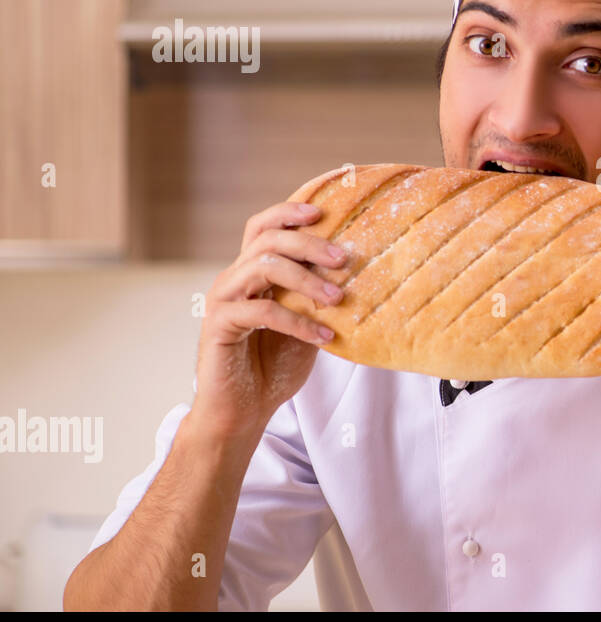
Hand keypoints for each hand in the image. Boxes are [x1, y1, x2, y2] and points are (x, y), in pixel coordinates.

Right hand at [193, 201, 349, 440]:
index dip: (289, 213)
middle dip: (309, 244)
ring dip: (306, 280)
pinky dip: (298, 322)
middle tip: (343, 259)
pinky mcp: (219, 325)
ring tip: (338, 299)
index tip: (323, 212)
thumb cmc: (274, 365)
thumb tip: (360, 273)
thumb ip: (319, 297)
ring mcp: (223, 300)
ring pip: (262, 267)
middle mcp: (233, 279)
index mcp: (252, 272)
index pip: (264, 228)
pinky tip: (324, 337)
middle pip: (267, 241)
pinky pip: (262, 312)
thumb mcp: (307, 324)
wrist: (244, 410)